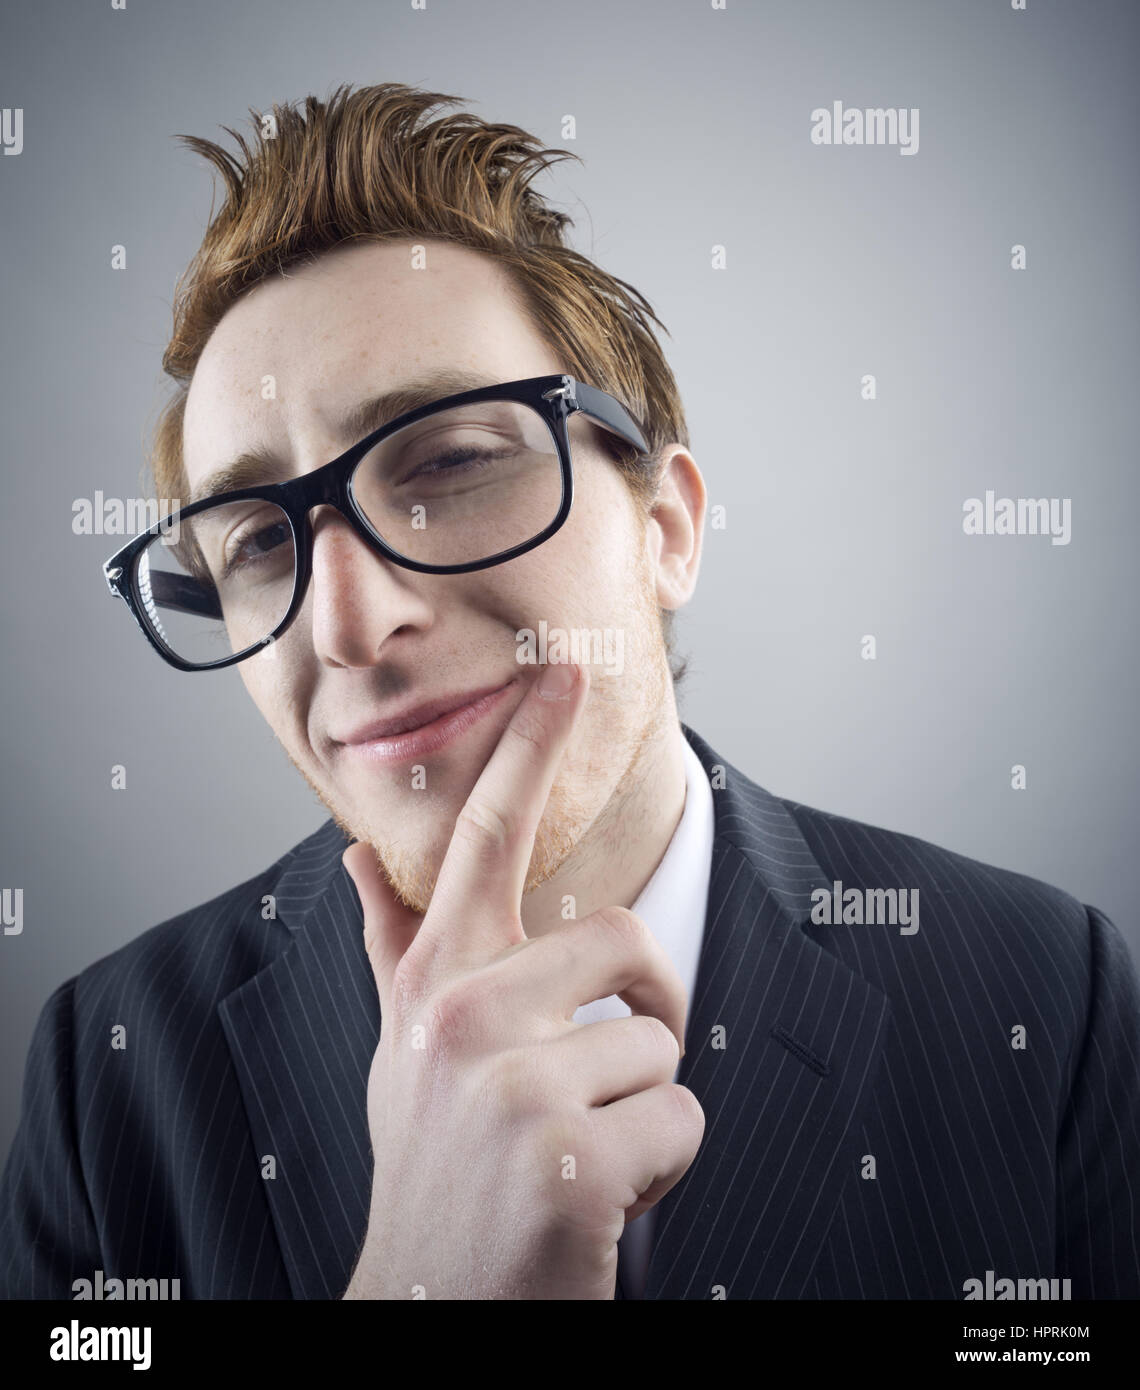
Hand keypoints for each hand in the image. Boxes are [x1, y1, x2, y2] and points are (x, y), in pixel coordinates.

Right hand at [341, 661, 703, 1299]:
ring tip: (576, 1156)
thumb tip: (357, 857)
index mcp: (437, 984)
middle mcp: (462, 1019)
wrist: (430, 1306)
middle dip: (641, 1018)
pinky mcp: (568, 1161)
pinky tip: (597, 1204)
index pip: (485, 840)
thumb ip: (393, 950)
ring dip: (641, 1111)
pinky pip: (682, 1118)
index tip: (560, 675)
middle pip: (627, 945)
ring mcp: (512, 1088)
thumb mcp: (401, 1053)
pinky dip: (661, 1167)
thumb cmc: (433, 1165)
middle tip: (596, 1082)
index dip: (524, 748)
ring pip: (662, 1045)